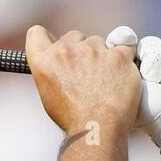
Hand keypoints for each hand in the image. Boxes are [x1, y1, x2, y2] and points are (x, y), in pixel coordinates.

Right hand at [25, 25, 139, 134]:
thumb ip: (50, 70)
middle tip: (87, 72)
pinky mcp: (117, 55)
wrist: (97, 127)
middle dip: (80, 49)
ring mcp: (93, 50)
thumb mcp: (47, 93)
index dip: (48, 39)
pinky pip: (124, 49)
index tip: (57, 46)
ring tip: (104, 80)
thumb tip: (59, 64)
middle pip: (74, 36)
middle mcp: (66, 50)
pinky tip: (119, 77)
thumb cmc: (73, 117)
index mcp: (44, 61)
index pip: (37, 33)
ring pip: (99, 42)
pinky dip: (123, 60)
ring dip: (102, 55)